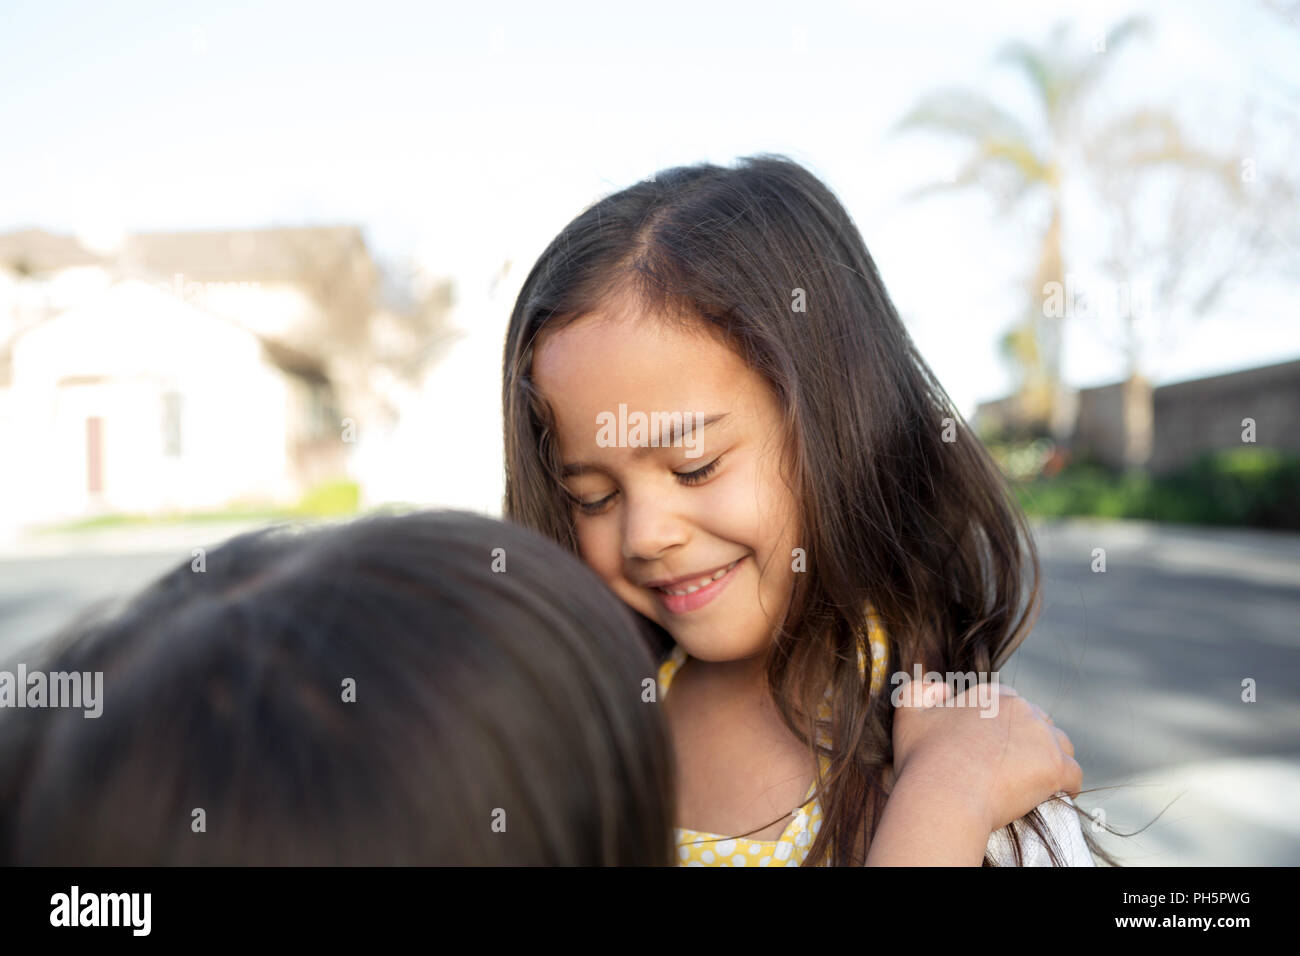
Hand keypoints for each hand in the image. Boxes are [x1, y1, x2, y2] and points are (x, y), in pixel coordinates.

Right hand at [891, 676, 1081, 832]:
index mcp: (990, 695)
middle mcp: (1020, 708)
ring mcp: (1041, 737)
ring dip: (1050, 758)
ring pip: (1059, 744)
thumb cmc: (923, 760)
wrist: (943, 796)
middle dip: (1028, 740)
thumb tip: (940, 688)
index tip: (994, 746)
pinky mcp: (1055, 766)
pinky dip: (1066, 785)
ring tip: (1034, 779)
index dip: (1003, 724)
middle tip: (1012, 766)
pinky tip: (1054, 794)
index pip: (1010, 702)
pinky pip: (1073, 774)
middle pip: (1037, 721)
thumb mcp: (908, 715)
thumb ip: (918, 690)